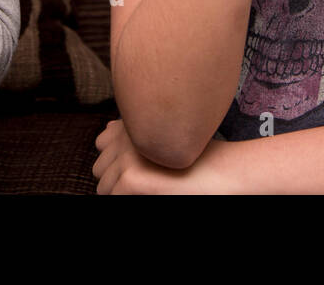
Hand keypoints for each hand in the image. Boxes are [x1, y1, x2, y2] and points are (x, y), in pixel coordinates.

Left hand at [92, 119, 232, 193]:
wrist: (223, 172)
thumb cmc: (196, 159)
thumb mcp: (162, 139)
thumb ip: (132, 134)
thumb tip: (106, 134)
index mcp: (132, 122)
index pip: (102, 143)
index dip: (116, 160)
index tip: (141, 167)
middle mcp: (125, 136)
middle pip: (99, 168)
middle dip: (115, 179)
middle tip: (146, 182)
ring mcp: (127, 156)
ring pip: (103, 188)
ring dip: (121, 193)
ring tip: (150, 189)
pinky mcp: (131, 179)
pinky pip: (114, 199)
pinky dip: (129, 200)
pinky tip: (153, 194)